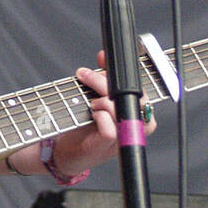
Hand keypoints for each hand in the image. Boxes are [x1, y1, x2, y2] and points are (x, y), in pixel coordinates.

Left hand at [47, 53, 155, 178]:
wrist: (66, 152)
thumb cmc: (83, 125)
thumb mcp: (94, 97)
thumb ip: (102, 78)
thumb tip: (103, 56)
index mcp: (135, 110)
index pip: (141, 88)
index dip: (125, 73)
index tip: (103, 60)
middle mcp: (134, 124)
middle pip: (135, 97)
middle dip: (106, 82)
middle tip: (86, 76)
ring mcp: (122, 136)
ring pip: (121, 110)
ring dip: (102, 99)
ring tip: (90, 101)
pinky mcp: (107, 145)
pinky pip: (109, 127)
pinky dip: (99, 116)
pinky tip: (92, 114)